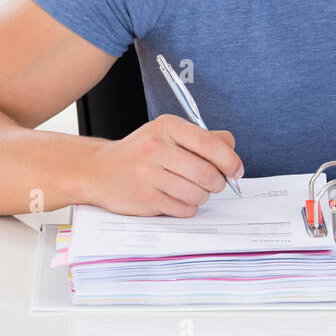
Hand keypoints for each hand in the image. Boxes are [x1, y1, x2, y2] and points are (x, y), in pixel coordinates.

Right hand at [82, 114, 242, 216]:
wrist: (99, 170)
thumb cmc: (141, 153)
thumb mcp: (168, 134)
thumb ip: (202, 138)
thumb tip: (232, 149)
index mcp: (166, 126)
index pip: (210, 143)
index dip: (230, 160)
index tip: (237, 171)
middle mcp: (156, 147)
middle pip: (207, 173)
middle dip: (218, 183)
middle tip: (215, 184)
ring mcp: (148, 174)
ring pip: (197, 193)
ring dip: (202, 196)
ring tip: (193, 191)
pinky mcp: (145, 198)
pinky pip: (183, 209)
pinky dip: (188, 207)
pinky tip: (177, 199)